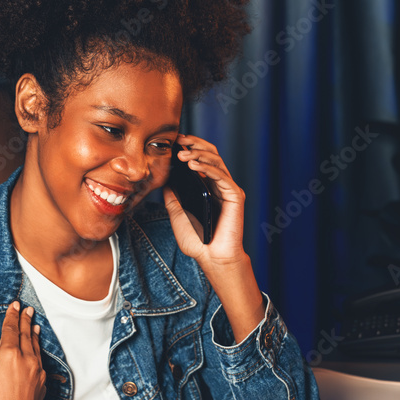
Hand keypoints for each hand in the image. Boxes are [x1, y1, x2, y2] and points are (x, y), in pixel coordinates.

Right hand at [0, 301, 45, 399]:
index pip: (10, 330)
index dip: (11, 316)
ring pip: (35, 348)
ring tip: (34, 324)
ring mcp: (37, 373)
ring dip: (33, 335)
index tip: (14, 306)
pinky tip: (35, 351)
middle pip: (25, 335)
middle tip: (26, 309)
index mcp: (9, 356)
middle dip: (25, 320)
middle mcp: (27, 361)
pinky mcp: (42, 386)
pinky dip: (37, 352)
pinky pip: (39, 363)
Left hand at [163, 134, 248, 269]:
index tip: (174, 142)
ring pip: (217, 161)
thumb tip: (165, 181)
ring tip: (183, 154)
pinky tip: (194, 165)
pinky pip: (222, 176)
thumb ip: (173, 198)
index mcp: (208, 187)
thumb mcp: (177, 215)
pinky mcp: (235, 195)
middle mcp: (220, 185)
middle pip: (211, 155)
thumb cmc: (198, 241)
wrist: (212, 258)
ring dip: (199, 154)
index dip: (190, 148)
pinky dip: (208, 168)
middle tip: (179, 142)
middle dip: (195, 145)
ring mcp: (228, 189)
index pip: (201, 159)